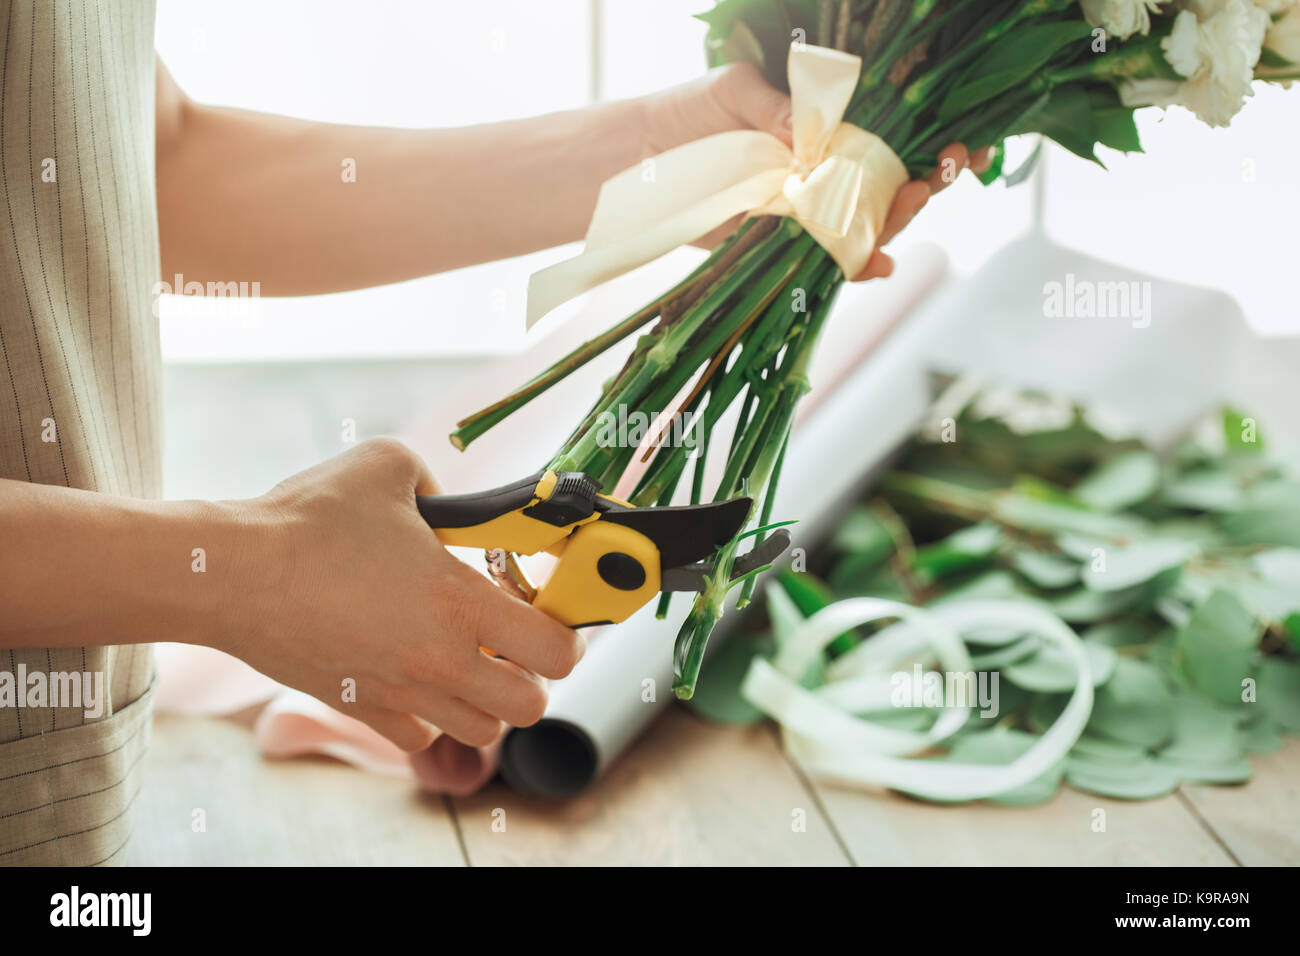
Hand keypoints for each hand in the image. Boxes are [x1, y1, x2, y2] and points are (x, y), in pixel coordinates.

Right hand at [217, 439, 583, 750]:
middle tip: (515, 642)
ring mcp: (399, 691)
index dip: (567, 635)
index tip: (551, 613)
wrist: (231, 573)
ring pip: (480, 730)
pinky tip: (416, 676)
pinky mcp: (360, 708)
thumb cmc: (308, 518)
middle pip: (529, 707)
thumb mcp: (389, 466)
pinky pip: (419, 736)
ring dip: (486, 699)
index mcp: (459, 602)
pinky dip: (430, 715)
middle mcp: (438, 658)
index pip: (555, 651)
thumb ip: (441, 482)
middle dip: (535, 677)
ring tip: (468, 659)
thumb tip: (456, 506)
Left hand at [640, 61, 991, 275]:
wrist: (644, 158)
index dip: (938, 142)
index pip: (899, 133)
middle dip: (928, 181)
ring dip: (897, 219)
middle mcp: (830, 169)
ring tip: (908, 204)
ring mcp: (811, 209)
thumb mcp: (735, 90)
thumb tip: (814, 139)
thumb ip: (778, 108)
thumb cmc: (692, 110)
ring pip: (871, 223)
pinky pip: (830, 260)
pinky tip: (877, 264)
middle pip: (896, 183)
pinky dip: (857, 264)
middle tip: (936, 175)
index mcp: (831, 126)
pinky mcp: (785, 245)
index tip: (965, 145)